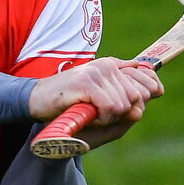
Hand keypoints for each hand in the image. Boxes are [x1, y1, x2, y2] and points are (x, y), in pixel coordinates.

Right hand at [28, 58, 163, 150]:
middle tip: (97, 113)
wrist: (36, 102)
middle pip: (136, 98)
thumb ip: (124, 106)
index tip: (119, 110)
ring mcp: (97, 72)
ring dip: (107, 118)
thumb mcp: (101, 106)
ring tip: (88, 112)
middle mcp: (108, 65)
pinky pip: (111, 108)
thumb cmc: (69, 106)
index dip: (140, 101)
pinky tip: (85, 114)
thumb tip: (140, 110)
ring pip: (124, 105)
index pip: (147, 83)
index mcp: (113, 66)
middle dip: (119, 113)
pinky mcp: (87, 82)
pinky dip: (100, 119)